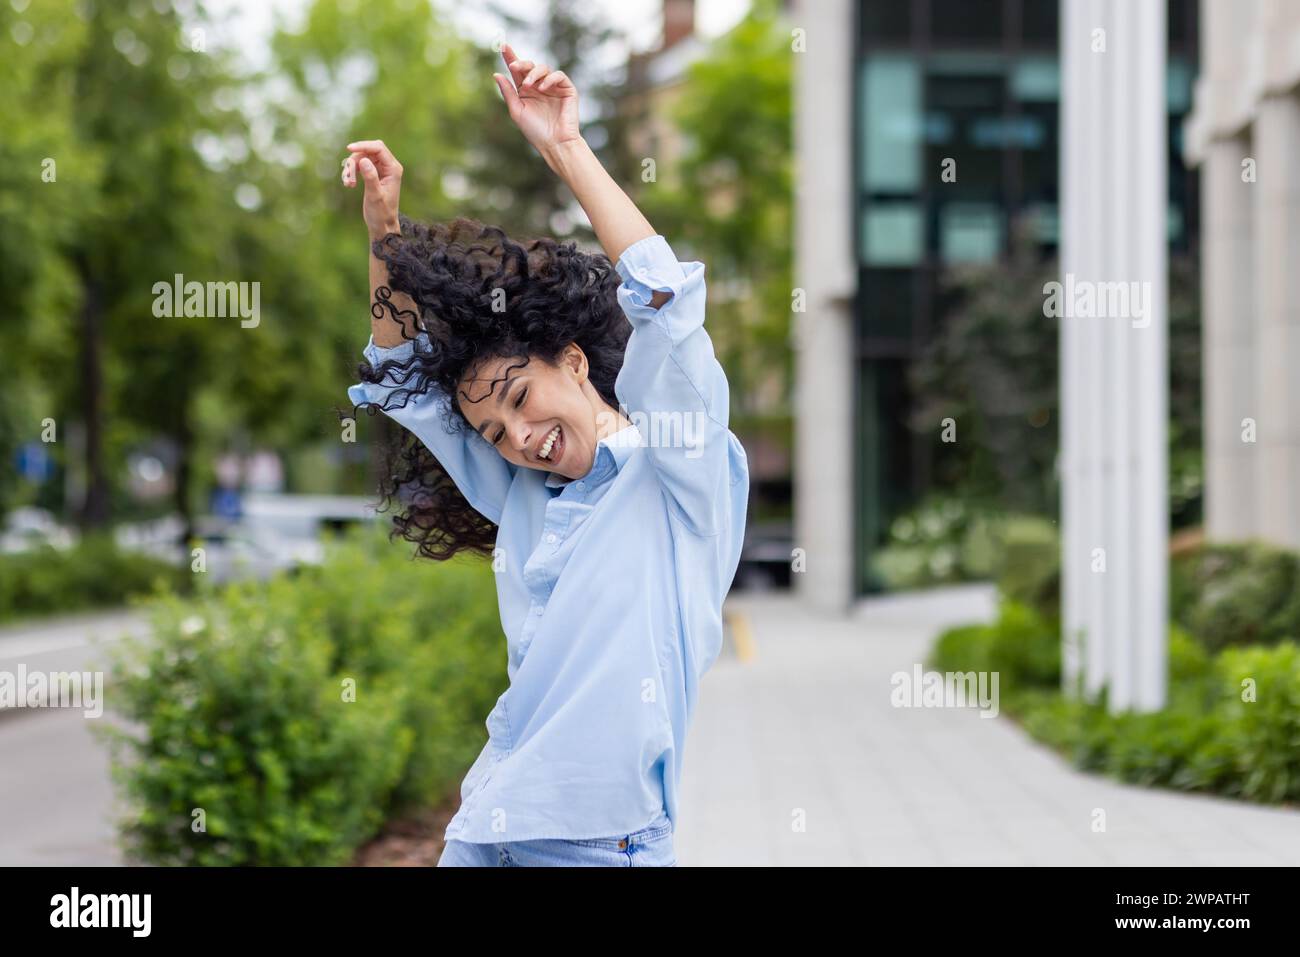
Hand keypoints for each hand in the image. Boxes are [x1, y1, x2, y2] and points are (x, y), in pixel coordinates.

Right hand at [341, 139, 401, 239]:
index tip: (349, 149)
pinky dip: (352, 172)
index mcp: (393, 169)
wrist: (382, 225)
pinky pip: (360, 166)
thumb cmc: (381, 213)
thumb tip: (365, 160)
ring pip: (362, 158)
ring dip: (351, 168)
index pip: (379, 148)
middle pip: (369, 151)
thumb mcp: (375, 196)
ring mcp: (381, 170)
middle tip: (347, 174)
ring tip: (347, 183)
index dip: (363, 146)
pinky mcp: (374, 174)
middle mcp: (389, 167)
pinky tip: (348, 184)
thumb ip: (371, 177)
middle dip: (355, 160)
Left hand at [493, 42, 580, 156]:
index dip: (511, 57)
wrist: (555, 144)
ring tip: (528, 85)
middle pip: (530, 66)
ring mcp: (554, 87)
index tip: (502, 46)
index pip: (518, 71)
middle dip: (522, 63)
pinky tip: (542, 88)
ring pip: (544, 68)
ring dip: (534, 73)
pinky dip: (550, 79)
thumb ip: (508, 93)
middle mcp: (539, 86)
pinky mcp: (567, 90)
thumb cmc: (535, 131)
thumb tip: (496, 74)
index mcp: (526, 91)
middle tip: (514, 66)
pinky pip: (559, 76)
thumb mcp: (517, 111)